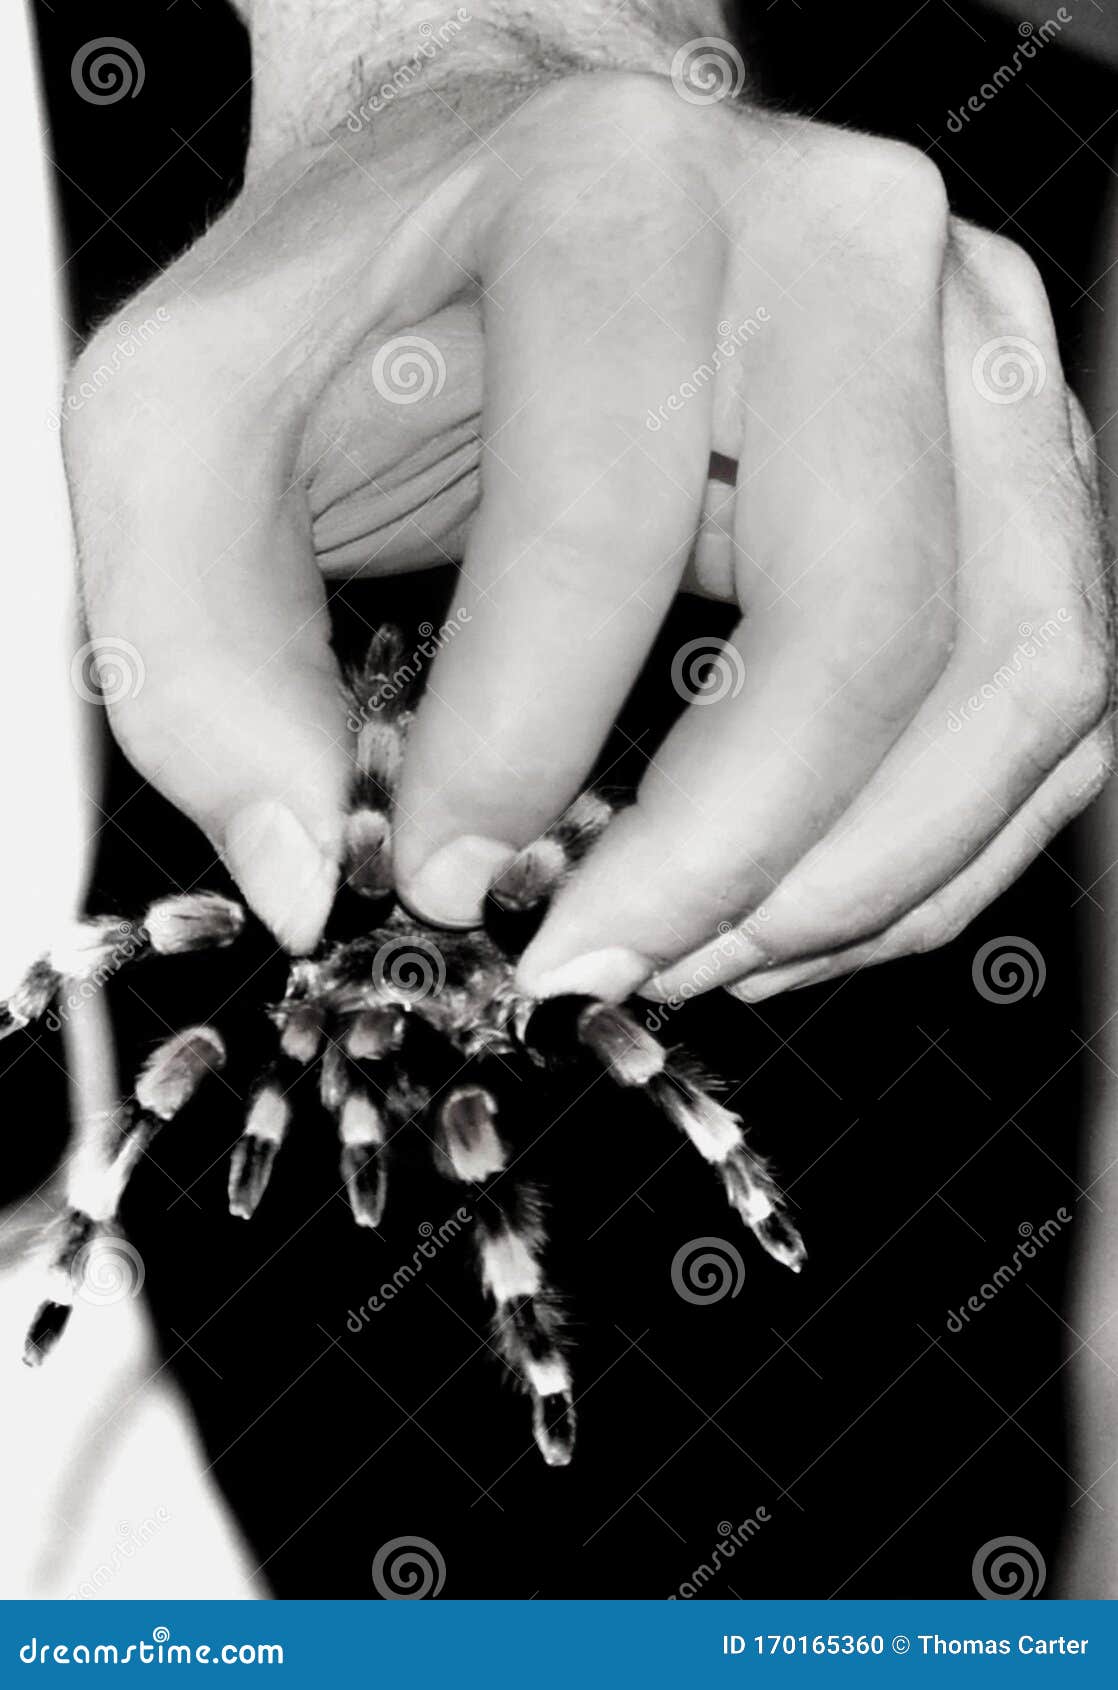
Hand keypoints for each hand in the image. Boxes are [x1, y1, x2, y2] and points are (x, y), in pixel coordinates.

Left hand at [62, 2, 1112, 994]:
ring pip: (1017, 676)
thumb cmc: (355, 296)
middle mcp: (840, 247)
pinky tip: (789, 906)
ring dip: (857, 878)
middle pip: (865, 620)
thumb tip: (311, 870)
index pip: (603, 516)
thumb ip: (193, 648)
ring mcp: (967, 342)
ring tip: (691, 957)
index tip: (440, 879)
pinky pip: (1050, 690)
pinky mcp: (1019, 445)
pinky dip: (934, 843)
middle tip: (587, 965)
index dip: (517, 745)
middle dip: (724, 856)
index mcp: (616, 201)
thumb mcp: (177, 427)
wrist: (506, 174)